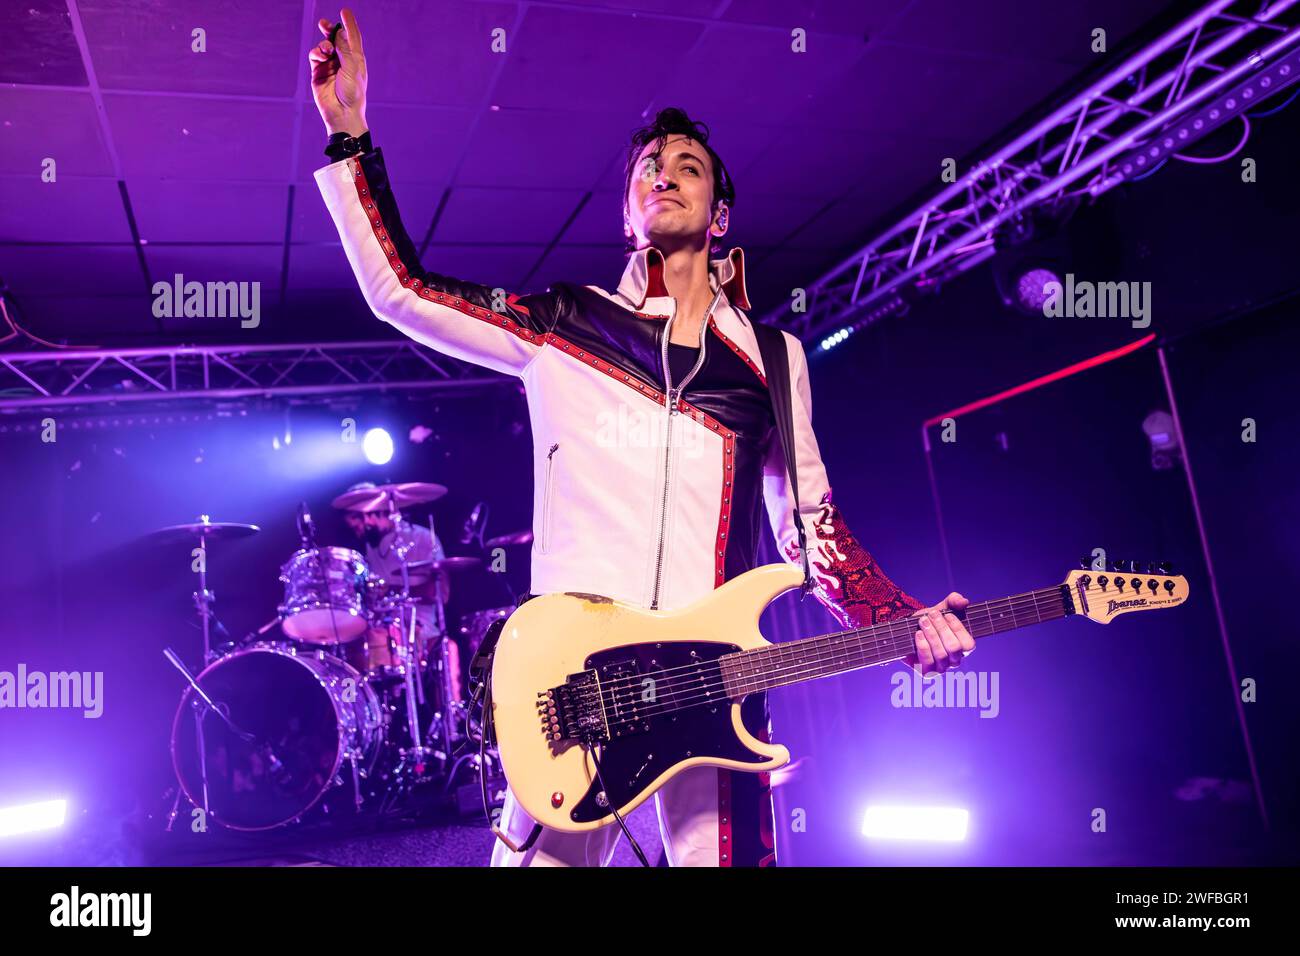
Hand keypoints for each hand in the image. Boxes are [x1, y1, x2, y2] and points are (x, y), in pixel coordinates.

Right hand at [308, 8, 367, 135]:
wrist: (342, 113)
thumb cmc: (353, 94)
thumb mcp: (352, 69)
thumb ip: (345, 50)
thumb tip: (339, 33)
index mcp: (356, 59)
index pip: (352, 37)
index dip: (349, 24)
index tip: (344, 11)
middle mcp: (343, 60)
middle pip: (336, 39)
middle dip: (330, 30)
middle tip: (324, 23)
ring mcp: (330, 65)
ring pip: (324, 46)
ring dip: (323, 44)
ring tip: (326, 51)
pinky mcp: (318, 72)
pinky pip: (315, 56)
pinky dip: (316, 52)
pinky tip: (320, 56)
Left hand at [904, 592, 973, 677]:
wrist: (907, 630)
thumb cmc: (929, 621)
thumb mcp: (940, 608)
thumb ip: (953, 601)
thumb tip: (964, 601)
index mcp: (963, 647)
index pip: (968, 644)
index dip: (958, 629)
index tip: (947, 615)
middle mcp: (954, 660)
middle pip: (954, 648)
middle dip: (942, 629)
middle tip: (931, 615)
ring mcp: (941, 668)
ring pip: (941, 654)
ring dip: (931, 635)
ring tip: (923, 622)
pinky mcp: (926, 672)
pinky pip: (927, 662)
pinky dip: (923, 646)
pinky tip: (918, 634)